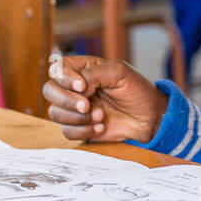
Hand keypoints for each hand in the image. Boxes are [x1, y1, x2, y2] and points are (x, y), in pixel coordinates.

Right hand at [43, 55, 168, 142]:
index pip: (57, 69)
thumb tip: (77, 89)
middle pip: (50, 91)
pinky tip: (100, 127)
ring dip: (78, 117)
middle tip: (87, 106)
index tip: (83, 86)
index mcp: (83, 69)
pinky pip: (66, 131)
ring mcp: (76, 109)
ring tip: (101, 116)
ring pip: (55, 113)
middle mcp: (75, 89)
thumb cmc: (137, 91)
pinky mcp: (80, 127)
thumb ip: (93, 74)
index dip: (64, 78)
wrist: (150, 117)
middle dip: (66, 100)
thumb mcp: (119, 72)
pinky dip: (83, 130)